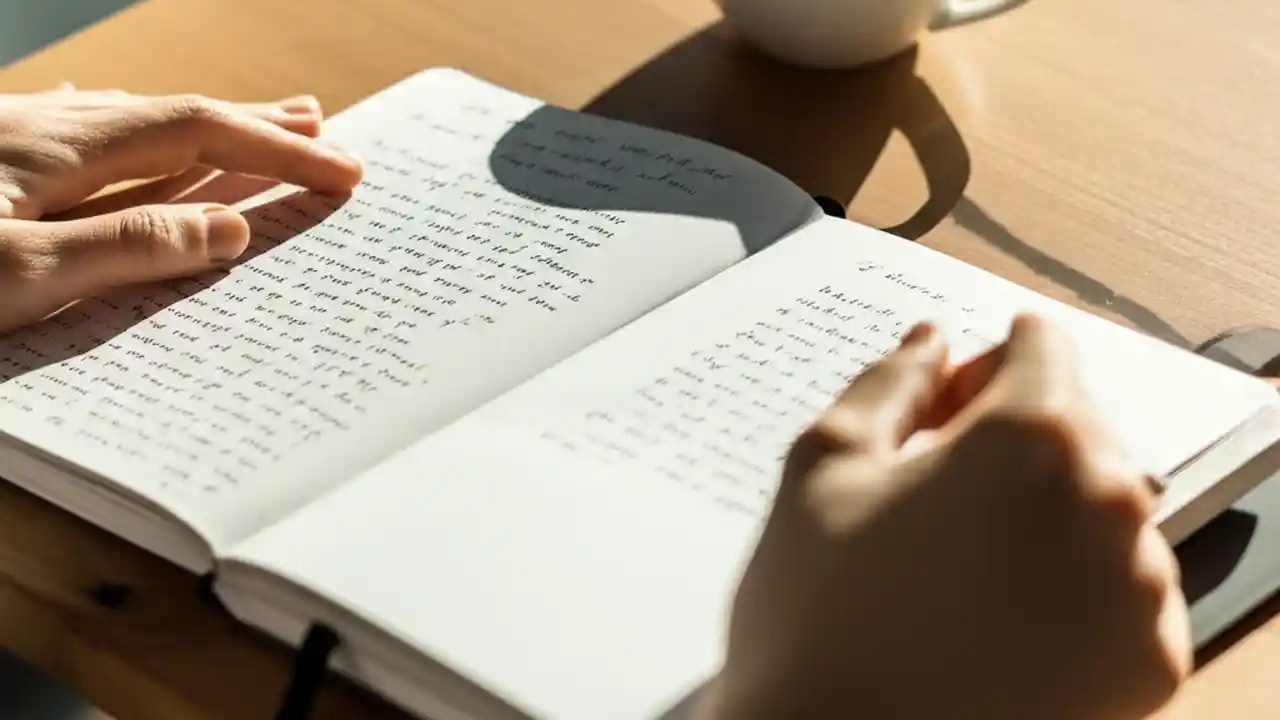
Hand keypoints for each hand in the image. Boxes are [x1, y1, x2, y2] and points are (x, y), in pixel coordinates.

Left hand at [0, 84, 363, 332]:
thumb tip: (230, 229)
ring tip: (250, 128)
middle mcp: (39, 131)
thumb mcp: (20, 273)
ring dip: (199, 130)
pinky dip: (127, 131)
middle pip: (170, 117)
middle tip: (319, 128)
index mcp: (57, 149)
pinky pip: (80, 135)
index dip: (274, 149)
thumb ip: (126, 246)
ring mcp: (9, 143)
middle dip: (252, 125)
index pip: (196, 134)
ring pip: (129, 124)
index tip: (340, 171)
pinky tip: (117, 120)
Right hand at [703, 315, 1190, 719]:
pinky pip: (1121, 589)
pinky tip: (995, 615)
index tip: (945, 405)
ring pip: (1100, 507)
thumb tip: (931, 342)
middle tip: (931, 490)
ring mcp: (1139, 591)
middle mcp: (1111, 505)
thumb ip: (888, 383)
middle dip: (1012, 438)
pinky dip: (1073, 585)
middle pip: (1078, 424)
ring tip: (955, 564)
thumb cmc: (815, 616)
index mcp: (1033, 438)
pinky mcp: (1148, 665)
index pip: (1042, 347)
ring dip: (1043, 511)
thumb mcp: (822, 466)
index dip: (981, 367)